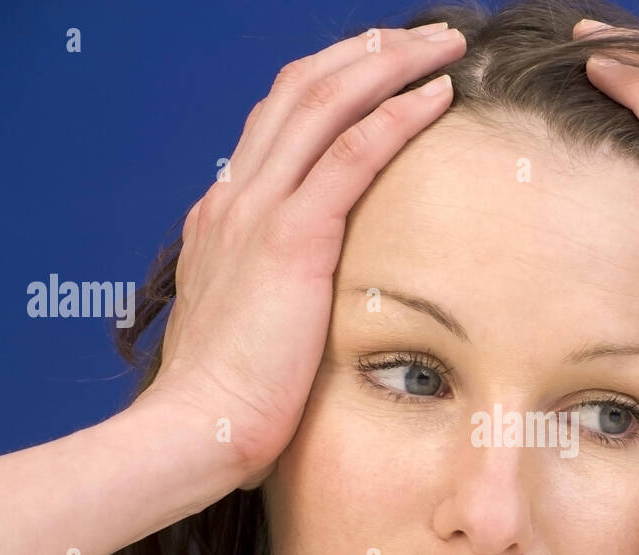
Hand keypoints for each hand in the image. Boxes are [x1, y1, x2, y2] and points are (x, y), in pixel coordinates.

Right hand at [136, 22, 464, 488]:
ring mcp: (258, 211)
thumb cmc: (228, 400)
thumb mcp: (244, 327)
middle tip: (420, 38)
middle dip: (364, 53)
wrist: (196, 431)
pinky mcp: (290, 239)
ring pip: (325, 103)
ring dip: (389, 63)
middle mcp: (235, 198)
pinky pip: (350, 153)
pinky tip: (436, 95)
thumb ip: (267, 293)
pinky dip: (395, 114)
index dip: (330, 86)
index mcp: (224, 217)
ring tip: (442, 45)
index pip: (277, 124)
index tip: (377, 70)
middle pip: (300, 91)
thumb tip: (298, 300)